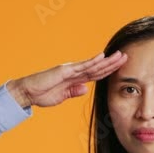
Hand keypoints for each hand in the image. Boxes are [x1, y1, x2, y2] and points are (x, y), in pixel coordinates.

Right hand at [12, 50, 127, 107]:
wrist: (27, 93)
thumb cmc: (42, 94)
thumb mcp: (62, 96)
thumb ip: (73, 92)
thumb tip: (85, 89)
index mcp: (75, 79)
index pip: (96, 74)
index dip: (109, 70)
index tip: (120, 67)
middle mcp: (74, 72)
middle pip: (98, 67)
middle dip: (113, 63)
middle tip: (126, 56)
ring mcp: (70, 70)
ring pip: (93, 65)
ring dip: (108, 61)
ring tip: (120, 55)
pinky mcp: (64, 70)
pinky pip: (81, 66)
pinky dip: (93, 61)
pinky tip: (102, 57)